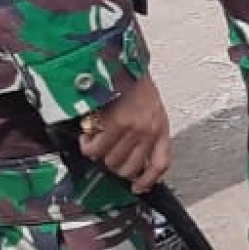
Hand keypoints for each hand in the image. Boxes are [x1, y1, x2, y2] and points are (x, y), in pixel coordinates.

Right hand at [80, 74, 171, 192]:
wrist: (123, 62)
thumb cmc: (133, 84)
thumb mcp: (150, 108)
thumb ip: (145, 132)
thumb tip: (131, 158)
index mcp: (161, 127)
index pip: (160, 163)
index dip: (148, 180)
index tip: (137, 188)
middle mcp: (150, 131)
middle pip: (129, 168)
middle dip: (114, 165)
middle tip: (106, 153)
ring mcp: (133, 129)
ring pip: (111, 161)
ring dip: (99, 154)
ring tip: (95, 140)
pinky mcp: (115, 124)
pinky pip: (96, 149)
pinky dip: (88, 146)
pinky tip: (87, 136)